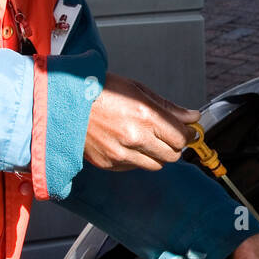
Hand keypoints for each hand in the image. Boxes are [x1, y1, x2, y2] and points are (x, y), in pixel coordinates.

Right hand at [83, 73, 198, 171]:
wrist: (66, 103)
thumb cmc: (101, 91)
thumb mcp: (138, 90)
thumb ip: (169, 107)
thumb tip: (193, 117)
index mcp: (145, 116)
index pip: (180, 137)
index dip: (186, 134)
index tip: (186, 130)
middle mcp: (134, 138)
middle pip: (172, 155)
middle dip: (174, 146)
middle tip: (168, 135)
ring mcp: (120, 154)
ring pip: (156, 165)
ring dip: (157, 154)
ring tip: (146, 138)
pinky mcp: (109, 164)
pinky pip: (135, 167)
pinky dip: (138, 159)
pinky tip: (128, 143)